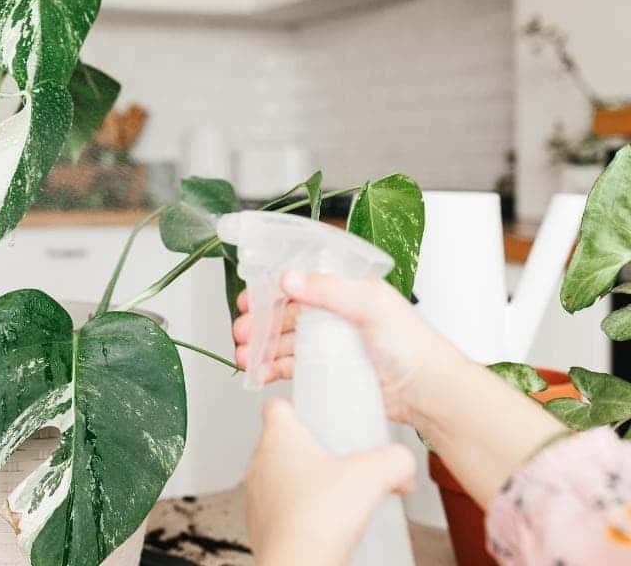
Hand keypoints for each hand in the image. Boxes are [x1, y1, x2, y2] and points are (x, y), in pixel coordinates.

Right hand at [232, 271, 471, 423]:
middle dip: (259, 323)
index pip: (300, 282)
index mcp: (346, 289)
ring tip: (244, 357)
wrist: (428, 391)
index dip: (270, 290)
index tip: (248, 300)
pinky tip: (259, 373)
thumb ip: (328, 290)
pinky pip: (292, 366)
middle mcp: (337, 313)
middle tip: (241, 333)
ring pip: (285, 341)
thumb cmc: (412, 344)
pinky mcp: (329, 370)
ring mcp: (331, 343)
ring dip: (261, 348)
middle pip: (286, 313)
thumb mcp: (370, 305)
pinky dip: (272, 369)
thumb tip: (289, 279)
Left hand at [246, 398, 415, 565]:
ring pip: (278, 478)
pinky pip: (279, 509)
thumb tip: (403, 464)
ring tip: (334, 495)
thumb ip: (396, 460)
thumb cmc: (320, 515)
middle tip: (337, 459)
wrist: (299, 564)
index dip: (295, 406)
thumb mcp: (375, 473)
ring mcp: (255, 496)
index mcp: (278, 438)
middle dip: (309, 450)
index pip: (275, 406)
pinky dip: (299, 512)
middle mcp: (259, 463)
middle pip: (279, 444)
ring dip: (303, 483)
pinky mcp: (259, 525)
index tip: (312, 412)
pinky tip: (325, 522)